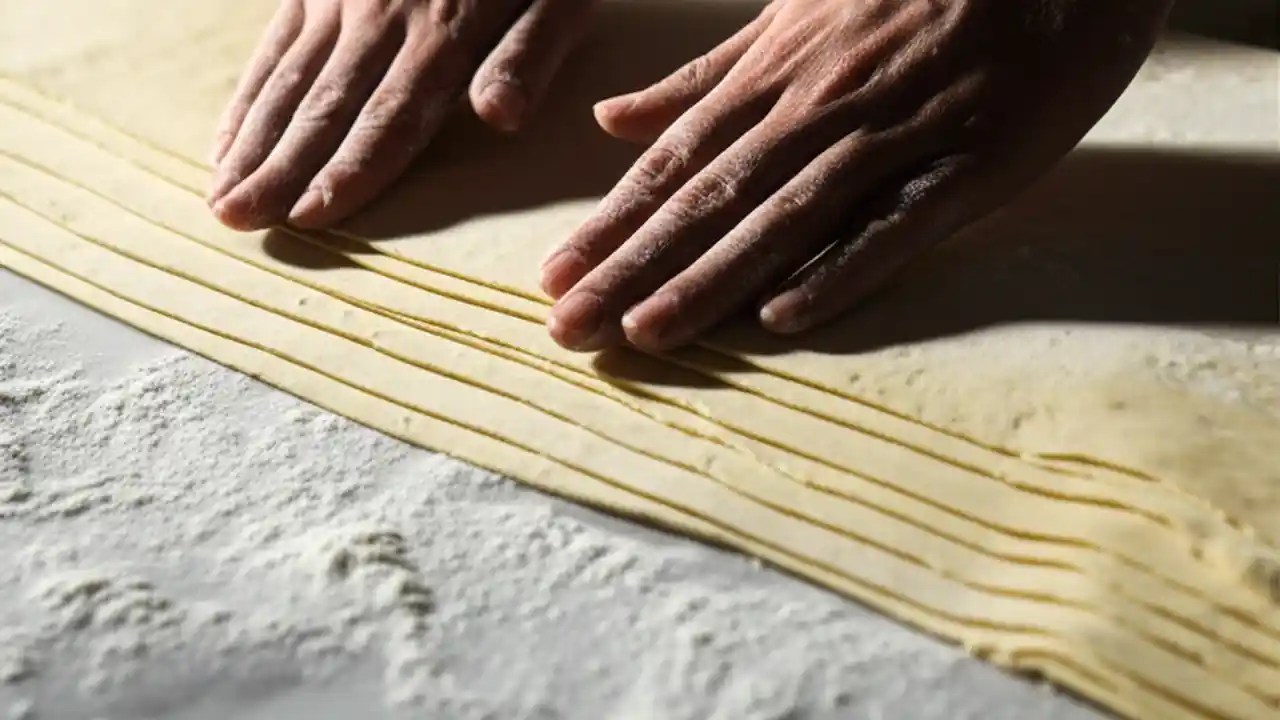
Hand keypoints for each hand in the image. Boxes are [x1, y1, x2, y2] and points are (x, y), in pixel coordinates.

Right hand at [208, 0, 595, 229]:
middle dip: (280, 169)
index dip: (352, 169)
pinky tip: (225, 142)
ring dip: (252, 143)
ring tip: (221, 199)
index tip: (312, 217)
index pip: (392, 115)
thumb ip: (528, 55)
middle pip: (325, 106)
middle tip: (237, 221)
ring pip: (287, 80)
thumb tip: (500, 117)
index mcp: (444, 28)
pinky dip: (246, 98)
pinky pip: (274, 46)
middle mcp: (379, 14)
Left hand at [541, 0, 1171, 350]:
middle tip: (570, 330)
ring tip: (645, 337)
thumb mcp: (794, 12)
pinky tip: (784, 319)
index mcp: (776, 73)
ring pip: (785, 218)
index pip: (675, 163)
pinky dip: (840, 270)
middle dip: (634, 267)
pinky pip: (895, 225)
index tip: (554, 279)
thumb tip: (613, 120)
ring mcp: (893, 136)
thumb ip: (706, 75)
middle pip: (710, 199)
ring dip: (711, 280)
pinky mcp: (969, 165)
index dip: (612, 223)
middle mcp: (819, 108)